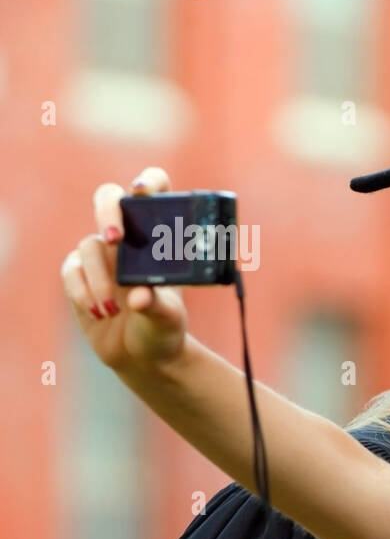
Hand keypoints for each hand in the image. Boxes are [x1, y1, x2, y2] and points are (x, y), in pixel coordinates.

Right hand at [60, 167, 189, 372]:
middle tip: (116, 238)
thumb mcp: (170, 318)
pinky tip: (98, 311)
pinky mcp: (78, 273)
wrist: (143, 356)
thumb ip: (159, 305)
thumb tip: (140, 296)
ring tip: (115, 309)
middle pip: (108, 197)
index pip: (155, 192)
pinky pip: (71, 270)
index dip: (148, 182)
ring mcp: (101, 254)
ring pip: (89, 244)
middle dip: (107, 210)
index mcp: (160, 238)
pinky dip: (83, 290)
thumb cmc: (164, 328)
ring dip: (100, 277)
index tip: (142, 191)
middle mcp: (128, 238)